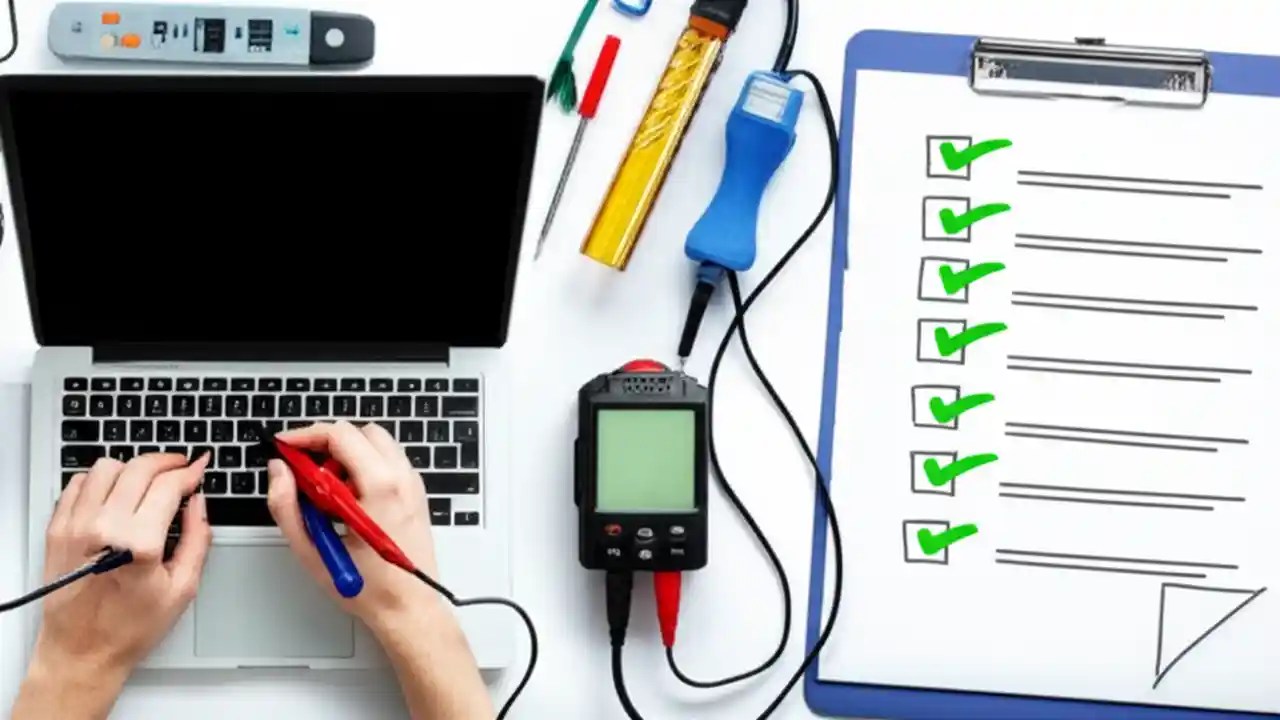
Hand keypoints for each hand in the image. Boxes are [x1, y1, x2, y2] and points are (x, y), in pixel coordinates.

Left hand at [14, 453, 210, 719]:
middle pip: (139, 468)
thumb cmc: (129, 629)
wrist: (82, 652)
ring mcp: (76, 527)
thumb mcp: (182, 588)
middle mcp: (103, 529)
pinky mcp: (57, 530)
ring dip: (131, 468)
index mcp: (139, 545)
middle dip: (166, 462)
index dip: (191, 471)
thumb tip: (199, 503)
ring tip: (146, 481)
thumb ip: (197, 538)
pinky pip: (77, 484)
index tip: (199, 467)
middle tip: (180, 468)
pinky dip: (99, 480)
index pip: (169, 485)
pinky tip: (114, 493)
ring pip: (106, 468)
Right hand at [266, 421, 443, 631]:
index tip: (285, 446)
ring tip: (326, 490)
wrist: (408, 608)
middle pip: (360, 432)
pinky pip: (387, 462)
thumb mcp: (313, 551)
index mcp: (380, 488)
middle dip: (326, 443)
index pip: (340, 435)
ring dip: (346, 454)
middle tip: (303, 470)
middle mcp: (401, 479)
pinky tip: (348, 498)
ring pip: (376, 443)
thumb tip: (279, 472)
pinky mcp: (415, 494)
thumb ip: (287, 507)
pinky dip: (364, 467)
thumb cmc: (369, 588)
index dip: (305, 435)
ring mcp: (412, 485)